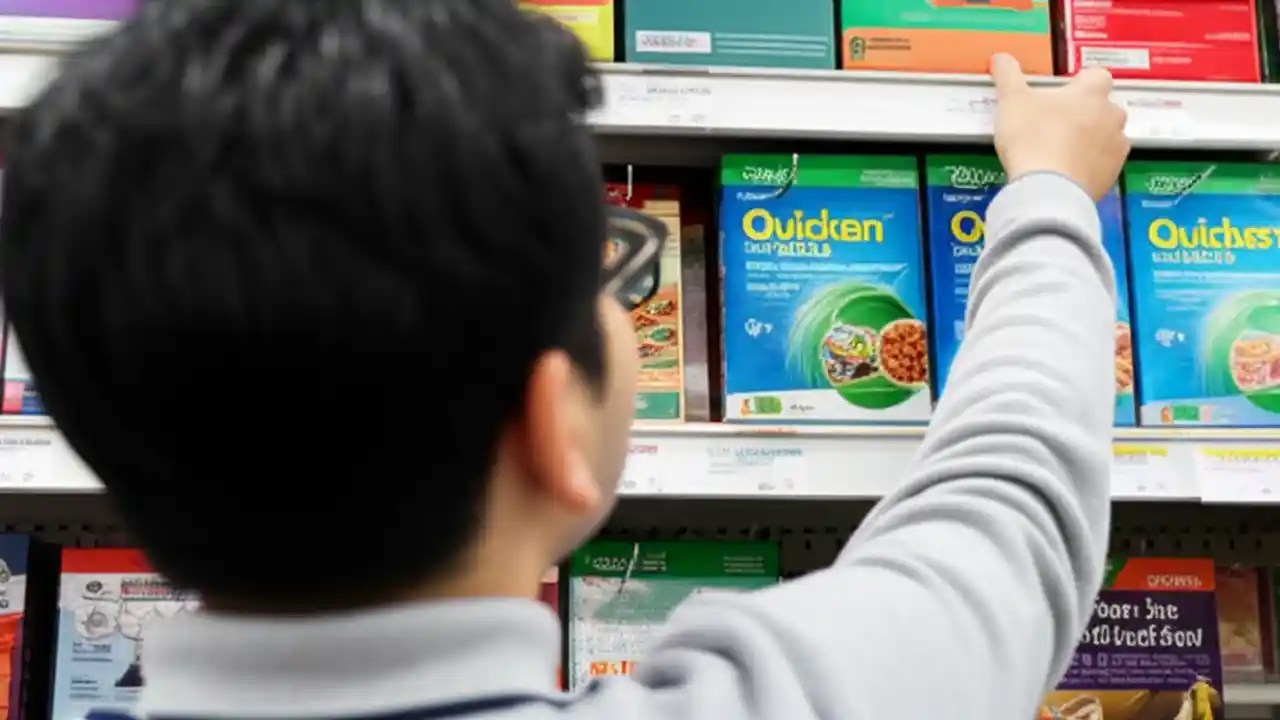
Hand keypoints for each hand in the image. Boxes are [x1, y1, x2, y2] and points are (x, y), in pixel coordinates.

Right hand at [990, 53, 1130, 201]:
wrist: (1048, 189)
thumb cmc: (1033, 139)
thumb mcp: (1012, 101)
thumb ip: (1008, 75)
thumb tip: (1000, 57)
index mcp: (1092, 92)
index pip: (1096, 76)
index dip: (1080, 83)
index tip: (1063, 93)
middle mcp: (1111, 116)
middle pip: (1103, 107)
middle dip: (1085, 113)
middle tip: (1055, 124)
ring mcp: (1115, 147)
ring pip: (1106, 136)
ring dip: (1090, 140)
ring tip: (1060, 151)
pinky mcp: (1112, 175)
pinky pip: (1103, 165)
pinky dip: (1089, 166)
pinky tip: (1066, 172)